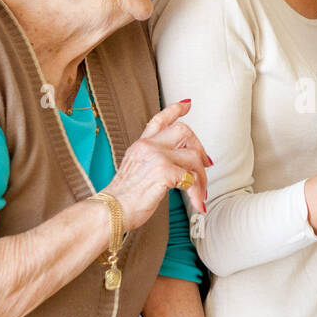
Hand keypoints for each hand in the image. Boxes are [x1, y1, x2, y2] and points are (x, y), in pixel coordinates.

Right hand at [104, 100, 208, 225]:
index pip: (159, 120)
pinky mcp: (163, 172)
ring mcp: (156, 157)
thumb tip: (178, 168)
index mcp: (141, 146)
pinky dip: (197, 193)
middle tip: (205, 166)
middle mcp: (148, 146)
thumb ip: (153, 163)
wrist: (110, 211)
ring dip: (202, 178)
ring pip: (193, 156)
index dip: (175, 110)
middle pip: (185, 131)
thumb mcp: (135, 172)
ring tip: (200, 194)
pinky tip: (196, 203)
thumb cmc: (123, 199)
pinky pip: (191, 179)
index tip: (187, 104)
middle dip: (200, 149)